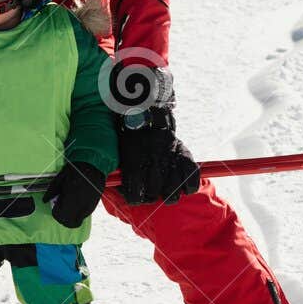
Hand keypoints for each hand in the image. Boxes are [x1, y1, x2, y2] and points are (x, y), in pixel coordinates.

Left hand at [45, 162, 106, 227]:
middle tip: (60, 208)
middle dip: (63, 218)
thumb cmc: (76, 168)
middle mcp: (81, 206)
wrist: (94, 164)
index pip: (60, 217)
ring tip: (70, 203)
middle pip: (70, 223)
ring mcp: (89, 207)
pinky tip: (77, 201)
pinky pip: (84, 215)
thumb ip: (52, 191)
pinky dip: (79, 212)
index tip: (55, 205)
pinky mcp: (94, 205)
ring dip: (71, 216)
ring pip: (78, 221)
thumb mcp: (60, 177)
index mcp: (70, 199)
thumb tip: (44, 200)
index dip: (56, 213)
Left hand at [112, 65, 200, 206]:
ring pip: (171, 194)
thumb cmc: (129, 132)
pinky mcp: (186, 156)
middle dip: (151, 194)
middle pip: (153, 195)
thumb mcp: (118, 148)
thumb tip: (112, 188)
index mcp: (133, 161)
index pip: (135, 196)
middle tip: (151, 184)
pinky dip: (188, 187)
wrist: (148, 106)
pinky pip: (190, 183)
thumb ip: (116, 170)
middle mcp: (152, 161)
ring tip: (166, 185)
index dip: (134, 197)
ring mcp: (169, 159)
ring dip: (169, 193)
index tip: (135, 192)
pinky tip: (181, 182)